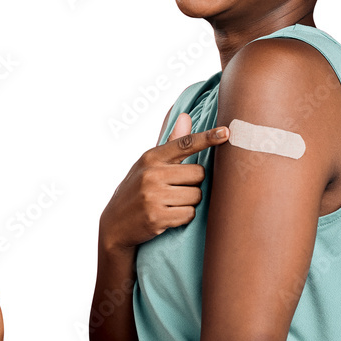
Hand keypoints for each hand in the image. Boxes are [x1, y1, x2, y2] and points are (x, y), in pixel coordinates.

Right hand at [101, 113, 228, 250]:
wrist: (115, 223)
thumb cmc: (137, 189)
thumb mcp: (149, 164)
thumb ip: (171, 143)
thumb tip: (186, 116)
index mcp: (151, 157)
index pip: (184, 144)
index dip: (207, 138)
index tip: (226, 132)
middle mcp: (151, 174)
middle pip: (198, 174)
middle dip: (195, 183)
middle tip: (178, 189)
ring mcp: (153, 196)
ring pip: (196, 196)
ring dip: (190, 202)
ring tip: (172, 203)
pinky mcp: (157, 217)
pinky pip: (189, 214)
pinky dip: (184, 217)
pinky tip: (169, 216)